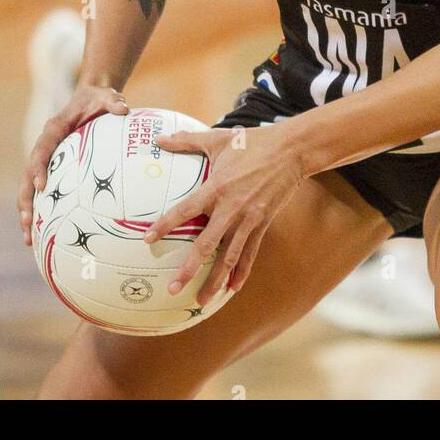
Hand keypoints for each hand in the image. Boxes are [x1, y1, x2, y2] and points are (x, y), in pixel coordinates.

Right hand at [17, 84, 129, 245]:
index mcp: (54, 129)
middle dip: (25, 200)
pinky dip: (41, 211)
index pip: (41, 150)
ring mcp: (47, 159)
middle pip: (27, 175)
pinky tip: (45, 233)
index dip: (38, 168)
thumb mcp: (107, 96)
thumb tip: (124, 109)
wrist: (92, 98)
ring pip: (30, 188)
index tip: (41, 186)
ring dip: (27, 212)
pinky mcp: (53, 168)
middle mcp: (45, 145)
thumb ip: (113, 101)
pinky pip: (43, 192)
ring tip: (28, 238)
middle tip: (27, 223)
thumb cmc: (99, 99)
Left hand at [144, 126, 304, 303]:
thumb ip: (187, 141)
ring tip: (202, 301)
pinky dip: (242, 271)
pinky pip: (250, 252)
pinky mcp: (263, 223)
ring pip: (229, 256)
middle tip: (172, 289)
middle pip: (206, 245)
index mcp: (216, 187)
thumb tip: (158, 138)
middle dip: (188, 269)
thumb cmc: (252, 142)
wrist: (291, 151)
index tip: (148, 240)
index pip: (185, 210)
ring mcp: (249, 219)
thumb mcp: (219, 139)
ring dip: (215, 280)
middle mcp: (231, 208)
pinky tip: (233, 288)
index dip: (165, 225)